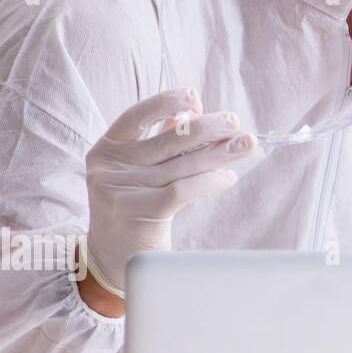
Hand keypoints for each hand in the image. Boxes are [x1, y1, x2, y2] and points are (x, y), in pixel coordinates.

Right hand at [84, 87, 254, 297]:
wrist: (116, 255)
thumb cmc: (137, 202)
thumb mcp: (141, 169)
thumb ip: (161, 141)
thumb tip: (193, 114)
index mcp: (106, 149)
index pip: (134, 117)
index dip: (165, 103)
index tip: (194, 96)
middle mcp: (108, 168)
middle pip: (167, 141)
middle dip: (206, 128)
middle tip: (234, 122)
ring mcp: (119, 192)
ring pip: (180, 166)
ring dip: (219, 154)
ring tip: (245, 145)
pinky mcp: (137, 215)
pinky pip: (182, 191)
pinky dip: (209, 181)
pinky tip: (227, 177)